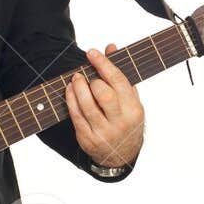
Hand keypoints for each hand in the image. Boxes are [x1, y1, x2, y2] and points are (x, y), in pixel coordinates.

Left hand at [66, 44, 144, 167]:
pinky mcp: (88, 139)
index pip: (119, 81)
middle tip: (86, 75)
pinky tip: (70, 90)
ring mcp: (104, 133)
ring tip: (75, 79)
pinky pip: (76, 116)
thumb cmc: (126, 122)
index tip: (92, 52)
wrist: (121, 157)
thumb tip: (111, 47)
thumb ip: (120, 75)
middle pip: (103, 95)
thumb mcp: (130, 100)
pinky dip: (71, 100)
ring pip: (87, 106)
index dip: (104, 64)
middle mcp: (120, 122)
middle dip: (92, 80)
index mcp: (134, 109)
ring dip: (78, 88)